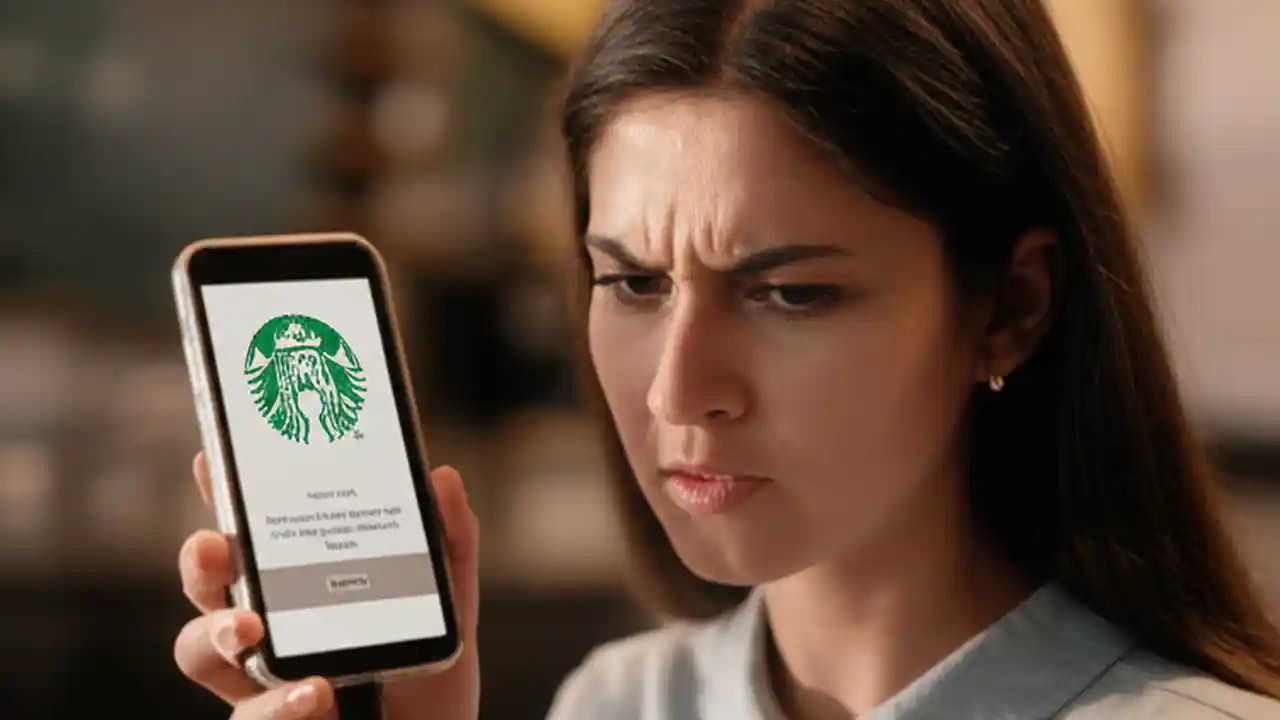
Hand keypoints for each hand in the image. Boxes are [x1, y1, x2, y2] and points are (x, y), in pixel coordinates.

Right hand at [174, 452, 480, 718]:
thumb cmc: (426, 673)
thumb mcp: (448, 603)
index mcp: (299, 582)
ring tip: (252, 627)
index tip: (213, 458)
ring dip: (215, 634)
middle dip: (200, 560)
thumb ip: (450, 542)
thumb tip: (441, 477)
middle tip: (214, 545)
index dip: (225, 495)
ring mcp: (261, 680)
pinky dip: (277, 708)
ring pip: (200, 652)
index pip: (251, 532)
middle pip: (207, 585)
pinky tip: (313, 694)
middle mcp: (267, 626)